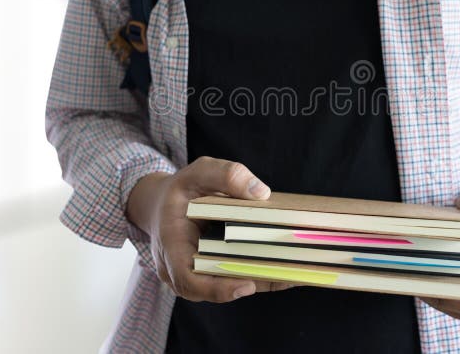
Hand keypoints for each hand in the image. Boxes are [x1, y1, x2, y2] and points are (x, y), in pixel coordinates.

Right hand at [126, 156, 291, 302]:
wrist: (162, 206)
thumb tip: (261, 192)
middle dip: (252, 282)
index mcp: (171, 244)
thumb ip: (225, 175)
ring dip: (263, 280)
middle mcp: (181, 268)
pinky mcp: (214, 273)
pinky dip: (262, 275)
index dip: (216, 288)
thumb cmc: (180, 190)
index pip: (187, 278)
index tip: (246, 284)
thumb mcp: (197, 172)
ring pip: (230, 285)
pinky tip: (291, 268)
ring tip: (297, 272)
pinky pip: (236, 279)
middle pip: (215, 287)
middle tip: (287, 273)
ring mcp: (198, 274)